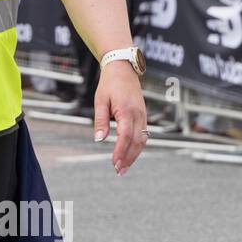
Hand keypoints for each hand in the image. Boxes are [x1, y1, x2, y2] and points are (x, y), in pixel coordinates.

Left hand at [92, 59, 146, 174]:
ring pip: (142, 140)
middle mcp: (138, 115)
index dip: (120, 151)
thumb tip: (98, 139)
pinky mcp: (143, 116)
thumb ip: (100, 121)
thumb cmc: (109, 84)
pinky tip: (130, 154)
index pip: (125, 136)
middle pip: (136, 142)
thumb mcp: (100, 101)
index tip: (114, 163)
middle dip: (128, 158)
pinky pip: (143, 134)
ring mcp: (143, 115)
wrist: (123, 70)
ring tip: (123, 167)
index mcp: (126, 111)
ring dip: (134, 155)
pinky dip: (138, 146)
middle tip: (118, 171)